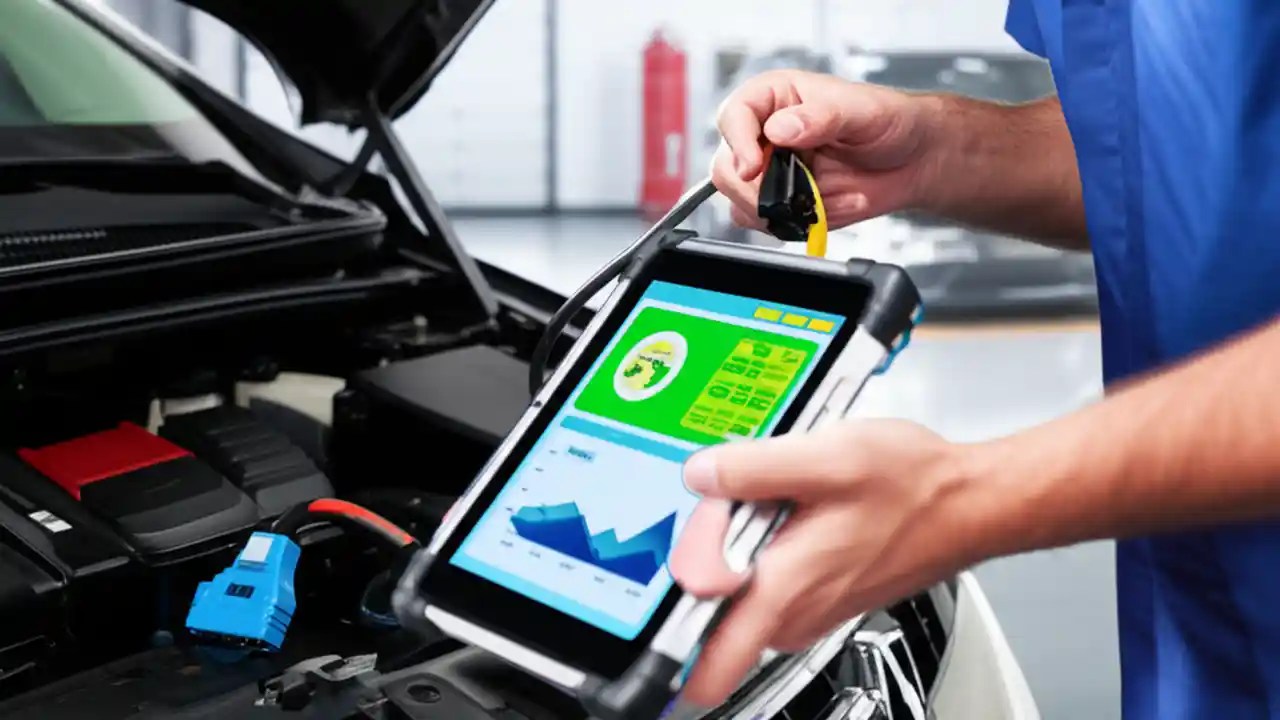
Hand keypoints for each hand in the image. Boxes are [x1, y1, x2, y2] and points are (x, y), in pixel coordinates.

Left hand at [669, 420, 990, 706]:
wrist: (967, 502)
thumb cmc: (913, 488)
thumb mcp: (827, 457)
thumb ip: (751, 468)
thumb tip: (698, 475)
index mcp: (784, 587)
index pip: (709, 661)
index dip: (671, 632)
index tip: (669, 589)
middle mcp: (793, 612)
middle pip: (710, 606)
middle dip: (708, 555)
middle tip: (744, 503)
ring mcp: (807, 611)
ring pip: (738, 591)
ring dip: (741, 547)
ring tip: (782, 500)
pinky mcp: (818, 600)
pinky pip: (766, 582)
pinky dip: (768, 547)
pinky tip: (798, 510)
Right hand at [711, 70, 941, 230]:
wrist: (912, 161)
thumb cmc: (889, 121)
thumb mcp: (861, 110)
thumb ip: (821, 118)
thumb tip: (779, 130)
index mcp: (775, 98)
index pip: (734, 115)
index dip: (738, 142)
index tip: (754, 165)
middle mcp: (765, 134)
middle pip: (726, 164)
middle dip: (750, 186)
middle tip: (783, 195)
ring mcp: (770, 171)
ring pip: (737, 198)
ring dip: (769, 208)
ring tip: (813, 201)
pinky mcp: (780, 202)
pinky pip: (761, 222)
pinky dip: (783, 224)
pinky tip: (815, 212)